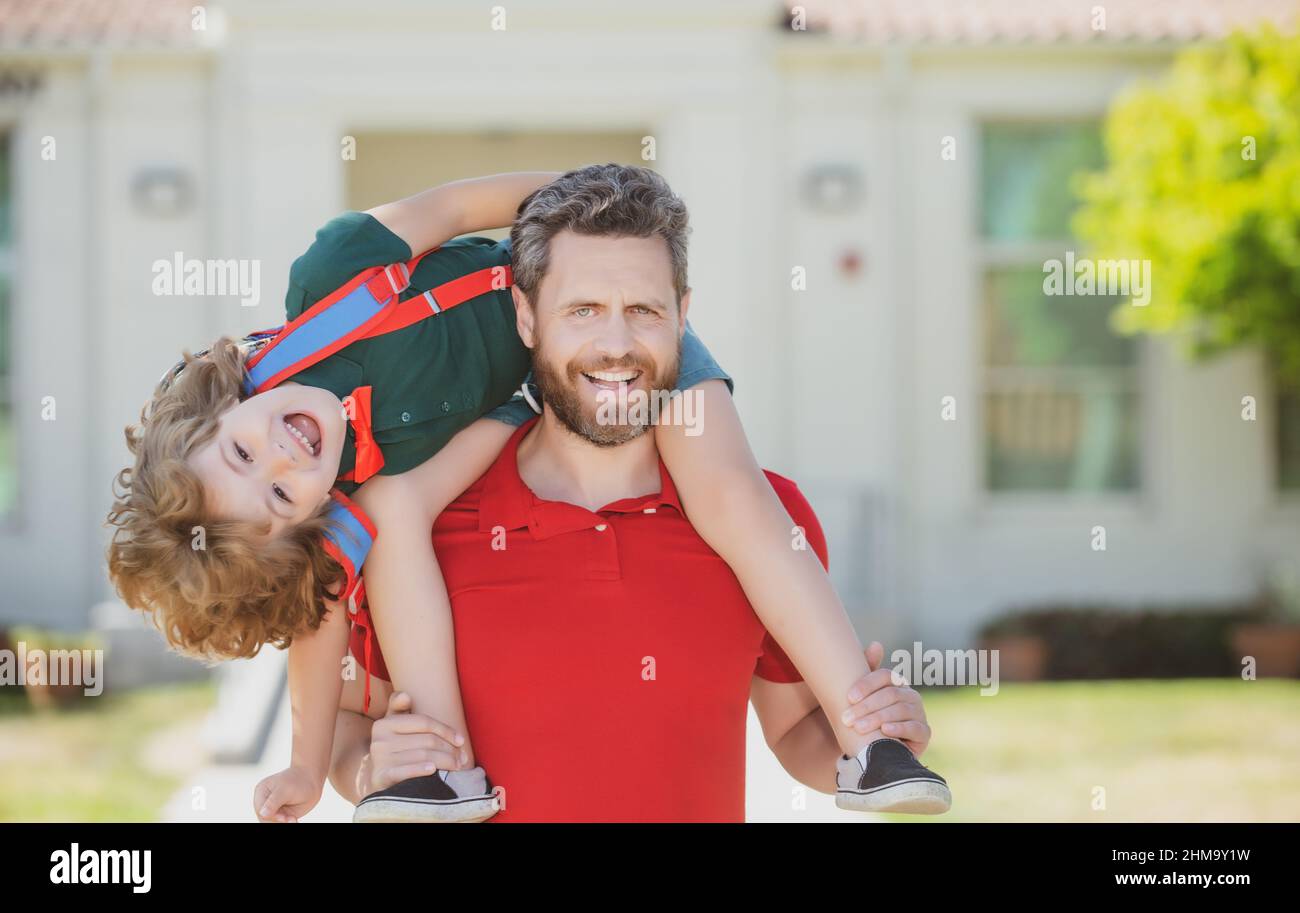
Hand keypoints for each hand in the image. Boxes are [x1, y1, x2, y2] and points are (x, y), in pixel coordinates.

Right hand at [253, 766, 323, 822]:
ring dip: (283, 822)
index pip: (260, 810)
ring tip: (293, 819)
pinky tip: (294, 819)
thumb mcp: (285, 791)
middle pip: (264, 819)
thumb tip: (262, 814)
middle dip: (278, 821)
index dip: (271, 816)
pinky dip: (287, 822)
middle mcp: (264, 801)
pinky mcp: (280, 814)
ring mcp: (272, 808)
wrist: (312, 781)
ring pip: (272, 822)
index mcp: (261, 791)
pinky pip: (279, 823)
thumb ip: (273, 803)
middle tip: (291, 819)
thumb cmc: (298, 782)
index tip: (284, 817)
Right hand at [365, 691, 468, 794]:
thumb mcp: (394, 726)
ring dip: (445, 761)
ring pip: (423, 756)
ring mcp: (379, 759)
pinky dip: (421, 770)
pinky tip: (433, 771)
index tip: (461, 740)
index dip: (446, 730)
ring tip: (457, 766)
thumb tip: (406, 695)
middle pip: (427, 741)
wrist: (377, 780)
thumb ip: (400, 708)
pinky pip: (406, 771)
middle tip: (462, 758)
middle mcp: (379, 739)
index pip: (424, 722)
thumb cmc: (394, 749)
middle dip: (450, 749)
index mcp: (385, 723)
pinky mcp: (381, 777)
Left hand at [841, 641, 933, 756]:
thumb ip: (867, 671)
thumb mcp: (863, 697)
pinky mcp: (924, 733)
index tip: (848, 697)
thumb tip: (876, 644)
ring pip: (900, 711)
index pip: (884, 676)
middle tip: (847, 718)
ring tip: (858, 728)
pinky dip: (899, 728)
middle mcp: (910, 695)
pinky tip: (884, 731)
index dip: (866, 685)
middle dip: (866, 706)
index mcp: (896, 683)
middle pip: (890, 695)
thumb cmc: (869, 718)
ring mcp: (920, 713)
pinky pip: (915, 728)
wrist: (881, 749)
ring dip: (877, 718)